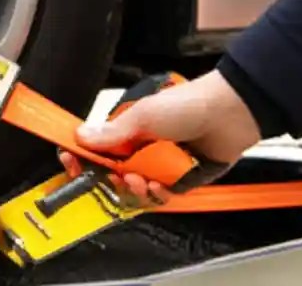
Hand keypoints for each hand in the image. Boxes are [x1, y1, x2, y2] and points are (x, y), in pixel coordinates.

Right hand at [58, 71, 261, 204]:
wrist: (229, 112)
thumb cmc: (186, 104)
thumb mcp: (142, 116)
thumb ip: (111, 133)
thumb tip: (80, 137)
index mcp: (128, 131)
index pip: (96, 150)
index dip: (82, 159)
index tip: (72, 164)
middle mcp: (142, 149)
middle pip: (113, 175)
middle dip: (112, 180)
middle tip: (118, 175)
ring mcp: (161, 166)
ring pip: (137, 190)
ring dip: (135, 189)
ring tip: (142, 180)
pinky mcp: (182, 179)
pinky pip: (163, 196)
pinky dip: (159, 194)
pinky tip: (161, 185)